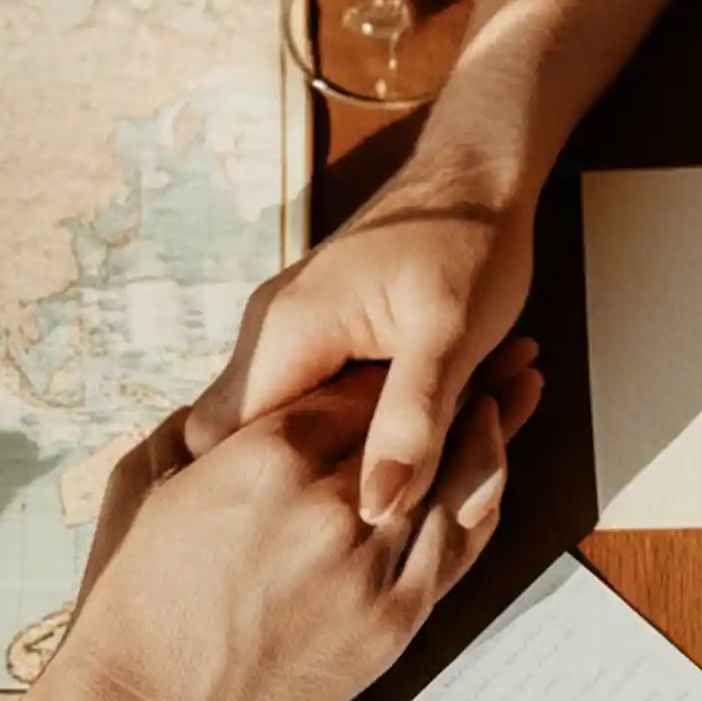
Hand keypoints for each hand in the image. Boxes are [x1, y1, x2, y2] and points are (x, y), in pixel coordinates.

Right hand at [25, 352, 541, 700]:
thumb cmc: (136, 603)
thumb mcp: (142, 489)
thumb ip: (189, 432)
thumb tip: (221, 404)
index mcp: (263, 459)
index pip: (348, 390)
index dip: (381, 367)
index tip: (398, 351)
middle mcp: (326, 504)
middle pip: (404, 425)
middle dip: (446, 383)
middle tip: (488, 352)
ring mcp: (366, 564)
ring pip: (450, 476)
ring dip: (485, 427)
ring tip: (513, 389)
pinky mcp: (393, 620)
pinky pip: (459, 544)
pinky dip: (483, 498)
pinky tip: (492, 469)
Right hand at [186, 161, 533, 523]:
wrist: (478, 176)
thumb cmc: (467, 241)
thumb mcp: (451, 335)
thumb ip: (411, 420)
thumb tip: (377, 509)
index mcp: (285, 332)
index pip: (223, 441)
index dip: (262, 494)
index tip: (324, 524)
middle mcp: (269, 334)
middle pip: (251, 441)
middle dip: (313, 480)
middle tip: (388, 494)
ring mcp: (289, 334)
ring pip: (285, 425)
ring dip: (344, 452)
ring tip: (417, 457)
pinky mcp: (316, 337)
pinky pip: (315, 401)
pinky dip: (360, 425)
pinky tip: (415, 430)